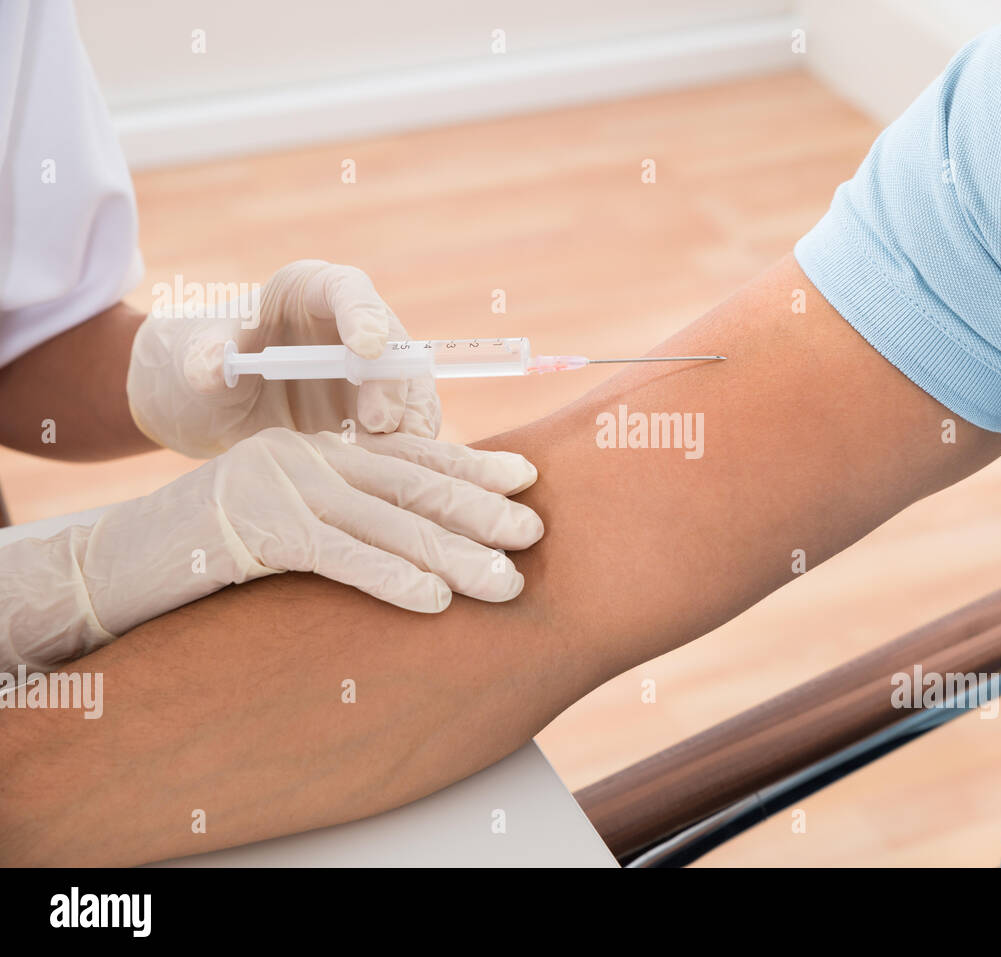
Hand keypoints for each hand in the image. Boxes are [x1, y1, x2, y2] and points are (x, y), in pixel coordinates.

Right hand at [0, 428, 541, 672]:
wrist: (120, 566)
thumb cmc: (213, 554)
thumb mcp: (287, 522)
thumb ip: (345, 519)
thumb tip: (427, 551)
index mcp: (316, 448)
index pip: (407, 457)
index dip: (470, 469)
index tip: (526, 481)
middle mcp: (304, 454)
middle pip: (409, 484)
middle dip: (478, 510)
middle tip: (535, 533)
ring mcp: (279, 486)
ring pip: (386, 522)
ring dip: (452, 556)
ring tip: (506, 584)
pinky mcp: (255, 528)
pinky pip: (339, 556)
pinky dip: (390, 578)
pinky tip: (434, 602)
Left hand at [127, 261, 438, 457]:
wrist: (206, 407)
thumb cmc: (201, 361)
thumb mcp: (193, 355)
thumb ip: (203, 356)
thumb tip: (211, 368)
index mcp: (312, 292)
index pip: (349, 291)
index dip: (364, 315)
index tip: (366, 348)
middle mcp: (353, 328)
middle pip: (394, 348)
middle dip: (394, 385)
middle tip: (379, 422)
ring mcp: (371, 376)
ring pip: (411, 394)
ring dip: (410, 425)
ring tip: (394, 457)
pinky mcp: (376, 419)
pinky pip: (405, 434)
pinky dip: (403, 455)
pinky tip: (386, 474)